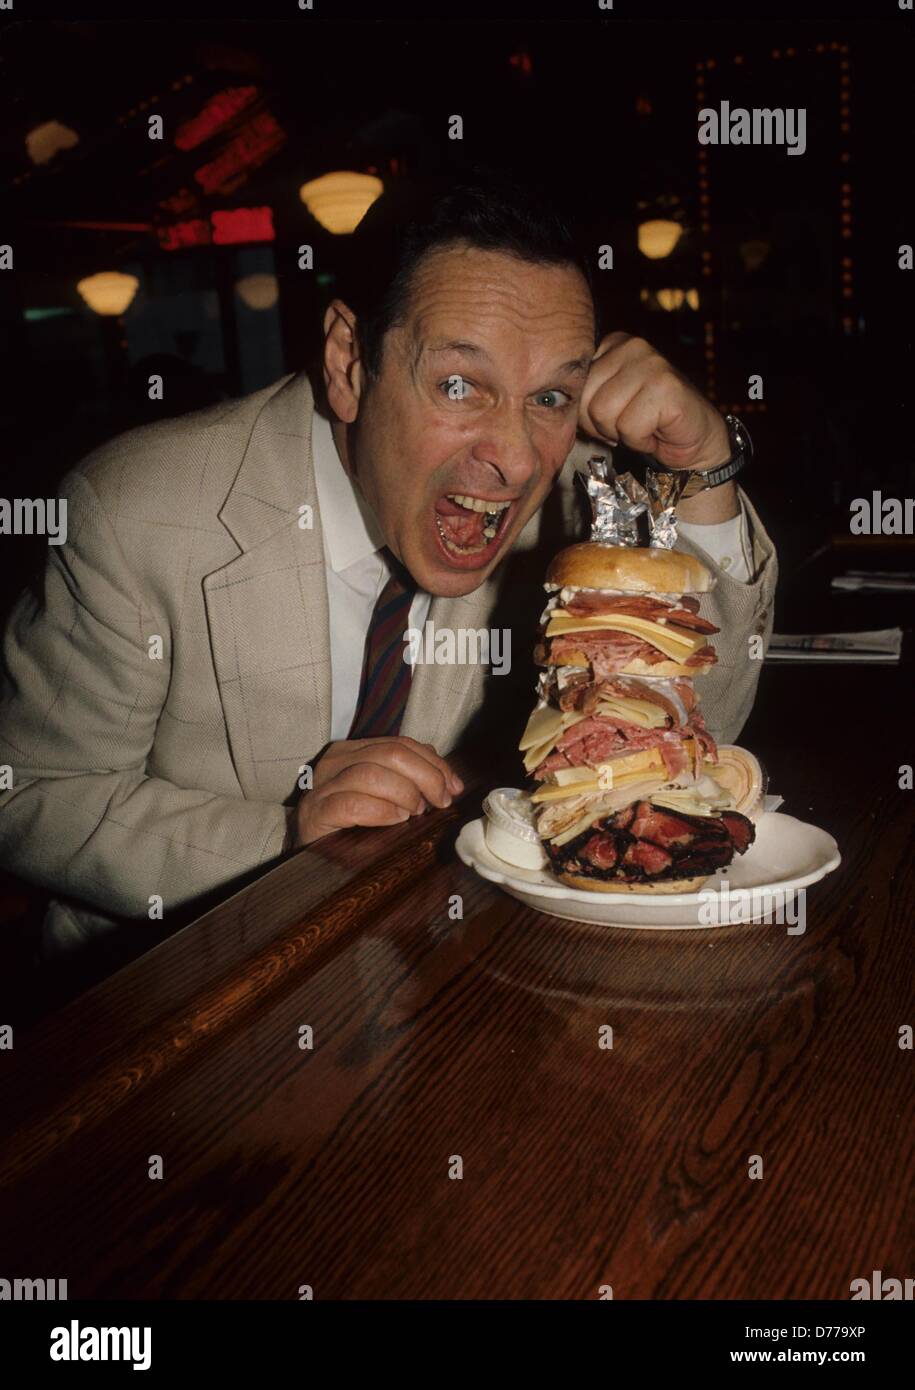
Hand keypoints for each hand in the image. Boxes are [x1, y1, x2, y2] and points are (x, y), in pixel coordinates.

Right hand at [288, 737, 463, 848]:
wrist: (305, 854)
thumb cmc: (349, 824)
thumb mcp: (379, 795)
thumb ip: (407, 779)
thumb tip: (448, 781)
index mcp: (352, 751)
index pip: (400, 744)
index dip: (433, 763)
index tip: (454, 787)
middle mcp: (335, 762)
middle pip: (390, 754)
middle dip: (426, 776)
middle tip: (441, 802)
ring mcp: (322, 786)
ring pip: (372, 774)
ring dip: (404, 793)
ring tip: (417, 812)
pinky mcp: (316, 813)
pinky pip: (352, 804)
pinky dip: (381, 810)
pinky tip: (396, 819)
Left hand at [578, 332, 729, 472]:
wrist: (692, 439)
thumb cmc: (645, 423)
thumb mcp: (605, 401)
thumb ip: (582, 393)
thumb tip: (550, 401)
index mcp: (613, 343)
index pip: (574, 386)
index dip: (588, 414)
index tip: (615, 413)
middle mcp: (632, 345)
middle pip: (586, 401)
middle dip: (603, 425)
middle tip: (631, 423)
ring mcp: (652, 363)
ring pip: (604, 414)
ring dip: (623, 434)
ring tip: (645, 425)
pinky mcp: (668, 387)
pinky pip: (630, 428)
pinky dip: (641, 441)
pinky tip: (657, 431)